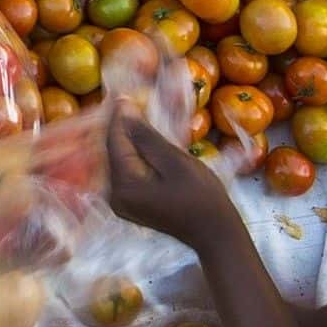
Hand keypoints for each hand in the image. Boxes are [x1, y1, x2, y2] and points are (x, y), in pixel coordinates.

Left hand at [102, 105, 244, 261]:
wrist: (215, 234)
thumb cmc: (202, 197)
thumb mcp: (175, 161)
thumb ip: (146, 136)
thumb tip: (123, 108)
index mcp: (123, 185)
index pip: (114, 141)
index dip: (118, 116)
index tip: (122, 93)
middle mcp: (114, 195)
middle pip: (111, 151)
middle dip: (120, 126)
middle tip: (128, 101)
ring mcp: (120, 202)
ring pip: (117, 160)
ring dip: (126, 139)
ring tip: (135, 115)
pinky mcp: (129, 204)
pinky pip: (125, 171)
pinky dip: (132, 155)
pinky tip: (141, 140)